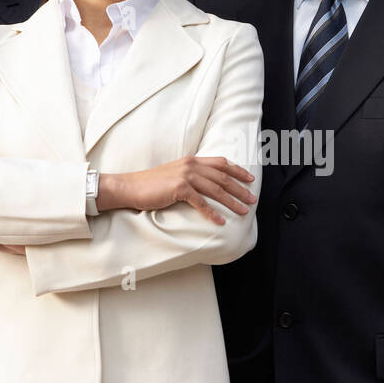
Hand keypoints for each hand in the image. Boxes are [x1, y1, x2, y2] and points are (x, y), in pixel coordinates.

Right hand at [103, 156, 255, 224]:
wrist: (131, 186)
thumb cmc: (152, 184)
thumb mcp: (175, 174)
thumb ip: (191, 176)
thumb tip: (208, 185)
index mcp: (192, 160)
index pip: (221, 163)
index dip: (238, 171)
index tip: (250, 179)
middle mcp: (191, 165)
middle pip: (222, 177)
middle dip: (240, 188)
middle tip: (252, 199)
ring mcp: (185, 176)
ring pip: (215, 190)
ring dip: (232, 201)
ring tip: (243, 211)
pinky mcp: (179, 189)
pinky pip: (201, 202)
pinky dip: (212, 213)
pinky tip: (220, 222)